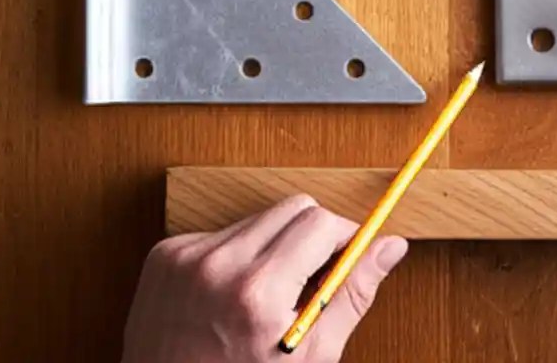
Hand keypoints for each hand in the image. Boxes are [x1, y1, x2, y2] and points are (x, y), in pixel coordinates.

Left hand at [122, 195, 407, 362]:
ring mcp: (186, 257)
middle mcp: (218, 265)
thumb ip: (353, 293)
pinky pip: (223, 232)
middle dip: (314, 236)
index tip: (351, 252)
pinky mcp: (166, 254)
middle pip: (294, 207)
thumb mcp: (311, 355)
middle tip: (313, 278)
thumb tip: (390, 247)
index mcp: (258, 292)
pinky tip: (234, 293)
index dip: (346, 236)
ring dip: (275, 245)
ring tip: (268, 294)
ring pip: (260, 218)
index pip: (321, 223)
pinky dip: (238, 254)